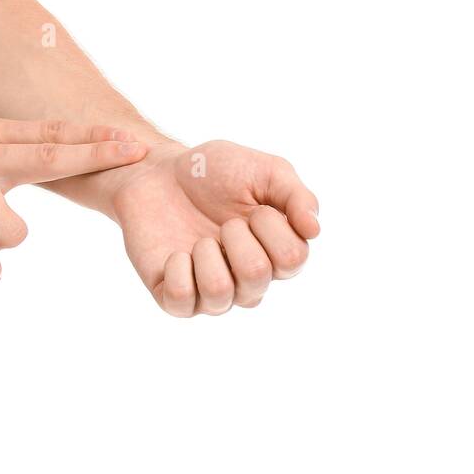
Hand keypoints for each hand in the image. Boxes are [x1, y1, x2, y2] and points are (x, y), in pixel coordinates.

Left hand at [106, 139, 319, 315]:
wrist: (159, 171)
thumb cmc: (214, 173)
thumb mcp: (265, 171)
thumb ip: (297, 196)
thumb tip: (314, 230)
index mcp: (274, 254)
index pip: (292, 259)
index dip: (271, 226)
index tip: (253, 208)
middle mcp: (247, 280)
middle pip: (257, 277)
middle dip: (237, 237)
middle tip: (224, 222)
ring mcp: (210, 292)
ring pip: (220, 293)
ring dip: (208, 254)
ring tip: (199, 239)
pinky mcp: (173, 296)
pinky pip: (181, 301)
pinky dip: (179, 270)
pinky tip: (177, 253)